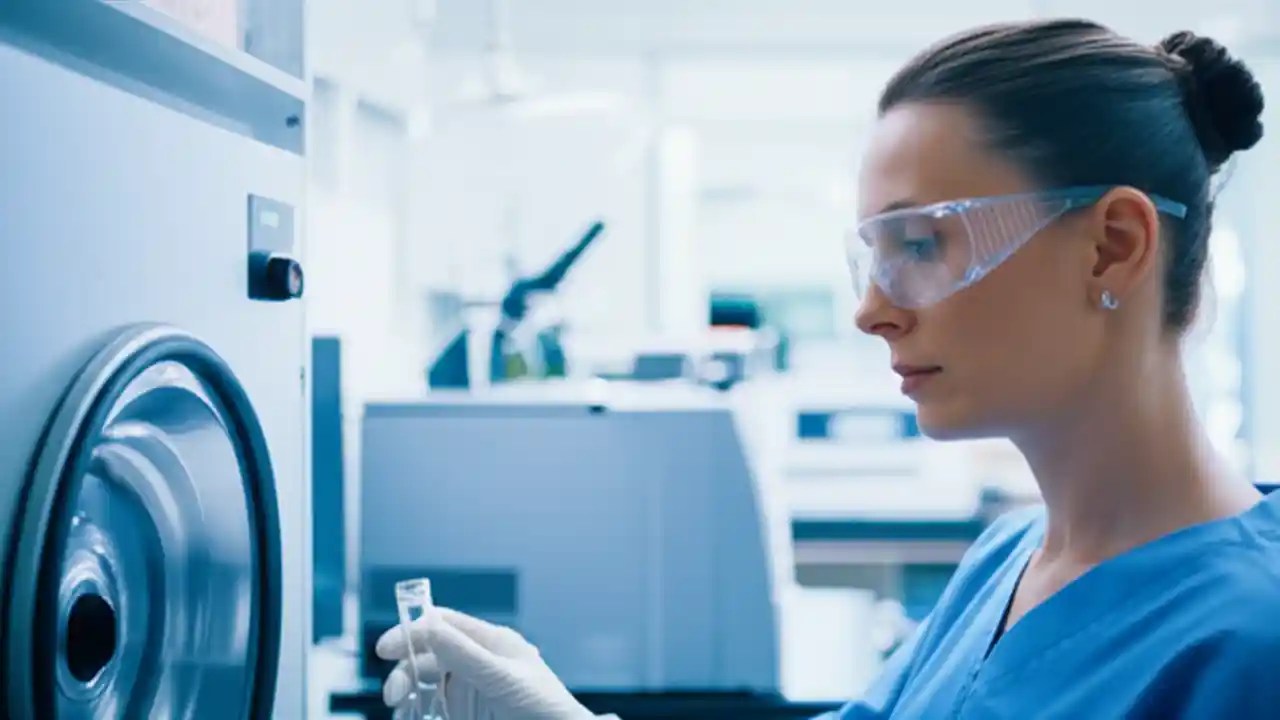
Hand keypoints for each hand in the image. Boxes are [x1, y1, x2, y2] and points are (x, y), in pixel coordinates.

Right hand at [376, 607, 602, 719]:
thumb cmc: (542, 708)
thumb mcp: (500, 678)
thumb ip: (463, 653)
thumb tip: (426, 624)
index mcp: (490, 642)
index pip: (443, 624)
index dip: (412, 630)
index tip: (385, 649)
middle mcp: (478, 662)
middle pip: (429, 656)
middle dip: (406, 670)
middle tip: (394, 696)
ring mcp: (474, 689)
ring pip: (429, 684)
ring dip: (410, 693)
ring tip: (401, 709)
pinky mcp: (469, 713)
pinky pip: (436, 707)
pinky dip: (421, 710)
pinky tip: (413, 717)